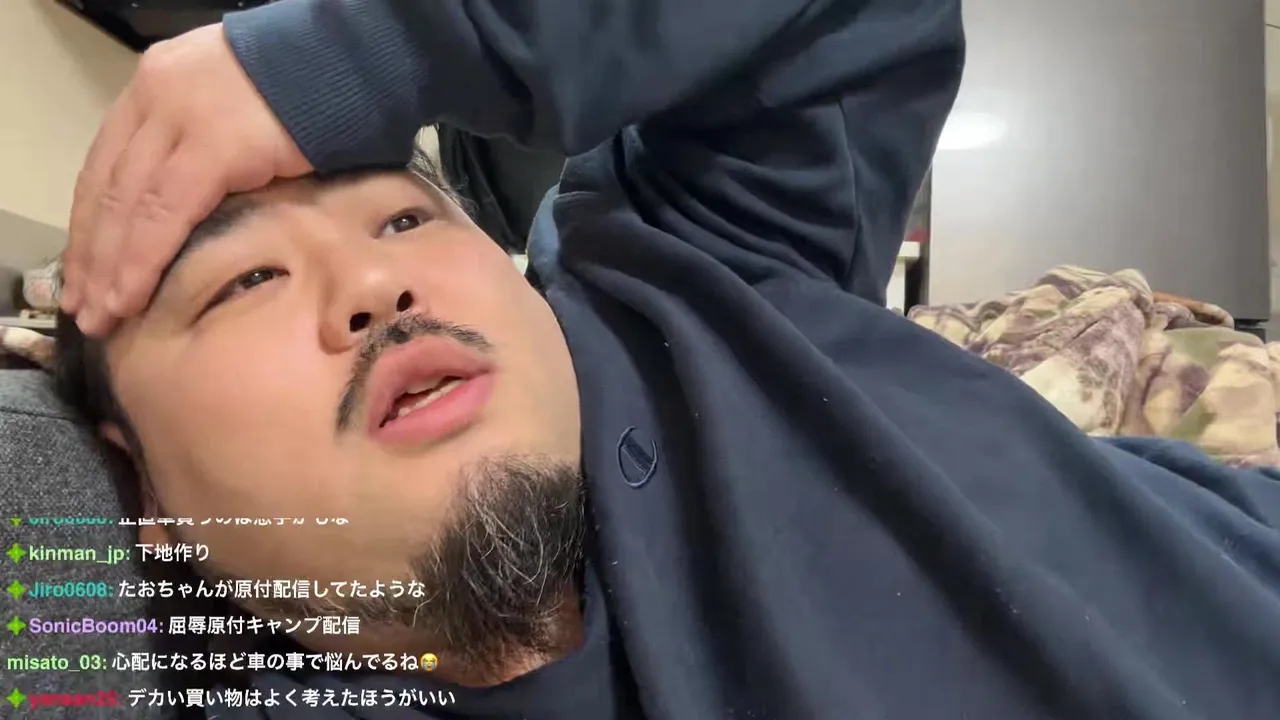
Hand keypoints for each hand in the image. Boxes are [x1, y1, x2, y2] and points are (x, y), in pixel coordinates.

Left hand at [62, 23, 311, 335]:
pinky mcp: (213, 145)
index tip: (88, 269)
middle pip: (107, 186)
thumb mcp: (241, 109)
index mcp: (160, 86)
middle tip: (83, 305)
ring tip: (101, 315)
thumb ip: (211, 146)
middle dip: (92, 251)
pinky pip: (164, 213)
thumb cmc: (316, 92)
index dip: (94, 221)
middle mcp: (157, 96)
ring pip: (126, 203)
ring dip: (108, 265)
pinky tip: (128, 294)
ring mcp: (180, 118)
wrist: (354, 60)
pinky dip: (141, 259)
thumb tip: (207, 207)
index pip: (109, 164)